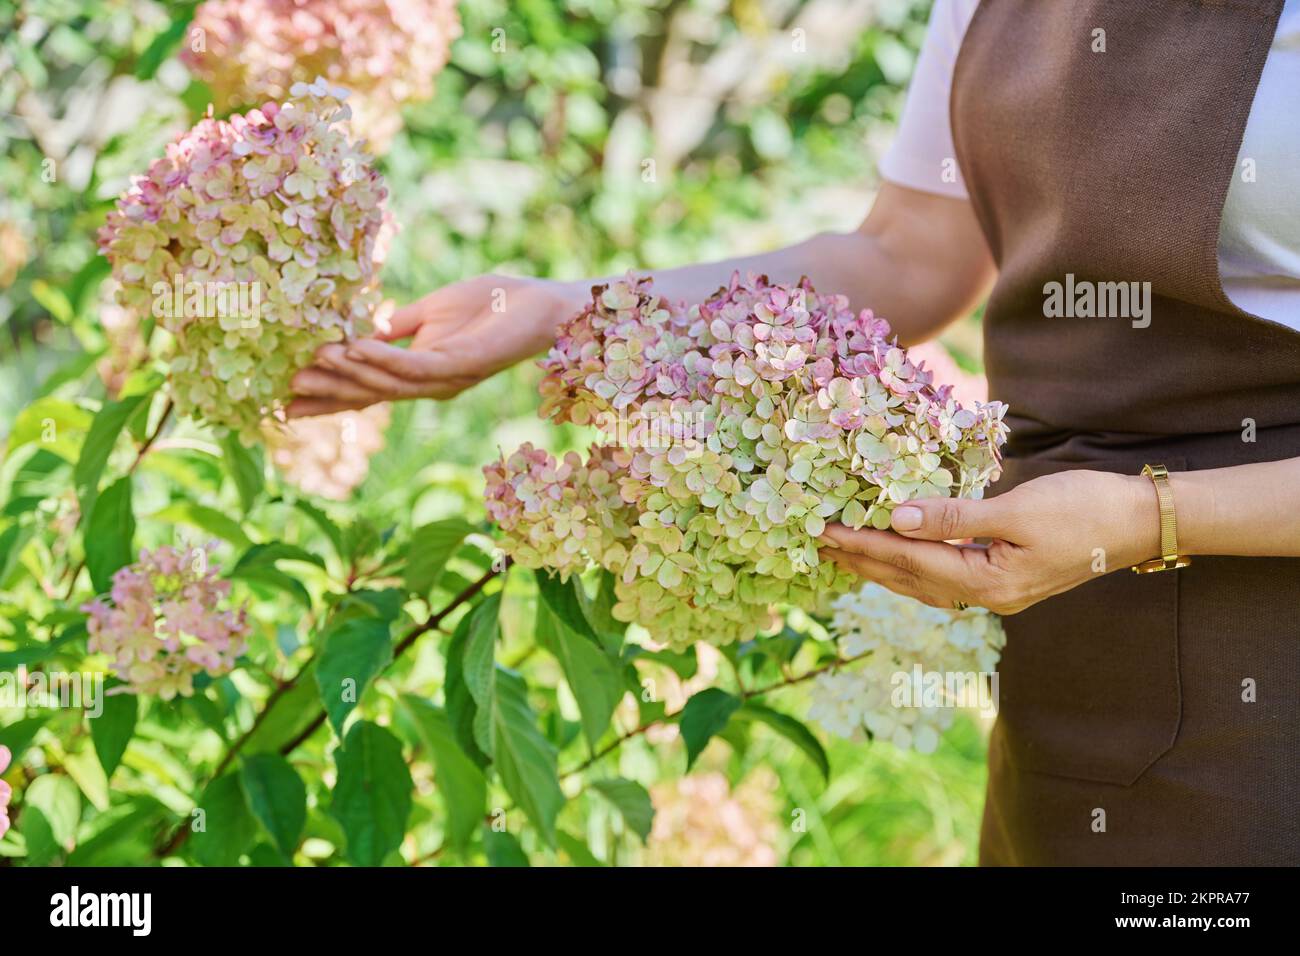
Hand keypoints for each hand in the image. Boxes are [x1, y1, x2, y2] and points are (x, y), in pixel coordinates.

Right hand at [287, 274, 581, 416]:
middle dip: (327, 394)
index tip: (286, 403)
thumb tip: (356, 328)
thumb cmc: (493, 303)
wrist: (542, 304)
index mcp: (421, 372)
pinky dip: (382, 358)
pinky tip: (353, 348)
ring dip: (346, 374)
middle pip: (370, 394)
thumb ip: (397, 325)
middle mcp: (431, 384)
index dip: (329, 396)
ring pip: (387, 383)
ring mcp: (446, 377)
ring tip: (309, 364)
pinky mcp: (462, 363)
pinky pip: (414, 364)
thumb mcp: (432, 312)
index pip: (367, 389)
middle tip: (283, 395)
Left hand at [817, 470, 1161, 613]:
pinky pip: (942, 578)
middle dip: (860, 559)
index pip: (908, 561)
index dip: (863, 544)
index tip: (824, 529)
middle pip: (907, 579)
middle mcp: (986, 597)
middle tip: (816, 542)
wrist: (1140, 523)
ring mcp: (996, 593)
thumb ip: (955, 516)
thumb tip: (898, 517)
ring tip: (843, 551)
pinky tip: (897, 558)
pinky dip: (911, 567)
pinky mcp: (1005, 580)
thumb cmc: (1085, 508)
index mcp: (987, 582)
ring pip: (922, 583)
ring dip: (881, 566)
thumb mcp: (1018, 508)